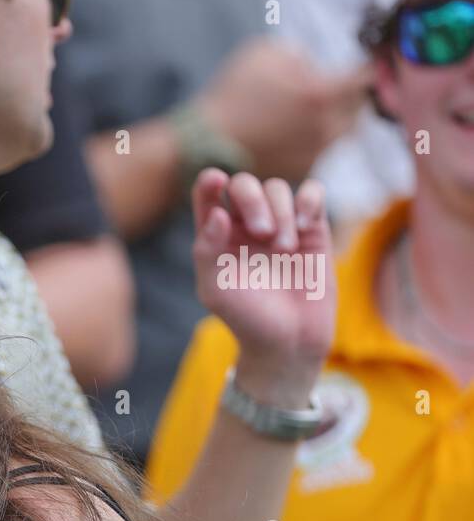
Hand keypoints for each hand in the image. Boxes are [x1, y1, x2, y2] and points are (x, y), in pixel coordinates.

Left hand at [192, 169, 336, 405]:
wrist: (289, 340)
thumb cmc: (245, 317)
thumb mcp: (215, 289)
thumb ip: (207, 250)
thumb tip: (216, 212)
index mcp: (216, 235)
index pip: (208, 195)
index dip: (209, 182)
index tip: (215, 181)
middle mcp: (246, 225)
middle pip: (245, 184)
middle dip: (252, 200)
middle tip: (261, 232)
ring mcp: (280, 224)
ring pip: (278, 188)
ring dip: (281, 213)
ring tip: (284, 249)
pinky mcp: (312, 228)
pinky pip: (312, 193)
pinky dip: (309, 200)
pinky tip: (306, 225)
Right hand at [197, 39, 371, 181]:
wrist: (203, 143)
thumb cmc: (232, 94)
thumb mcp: (266, 53)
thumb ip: (302, 56)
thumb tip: (317, 67)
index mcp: (322, 95)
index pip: (365, 77)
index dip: (367, 66)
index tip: (365, 62)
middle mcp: (325, 129)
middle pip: (357, 108)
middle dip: (351, 96)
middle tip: (339, 87)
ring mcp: (314, 154)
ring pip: (341, 133)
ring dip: (335, 120)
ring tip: (314, 112)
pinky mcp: (299, 173)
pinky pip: (320, 152)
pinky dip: (313, 142)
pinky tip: (295, 134)